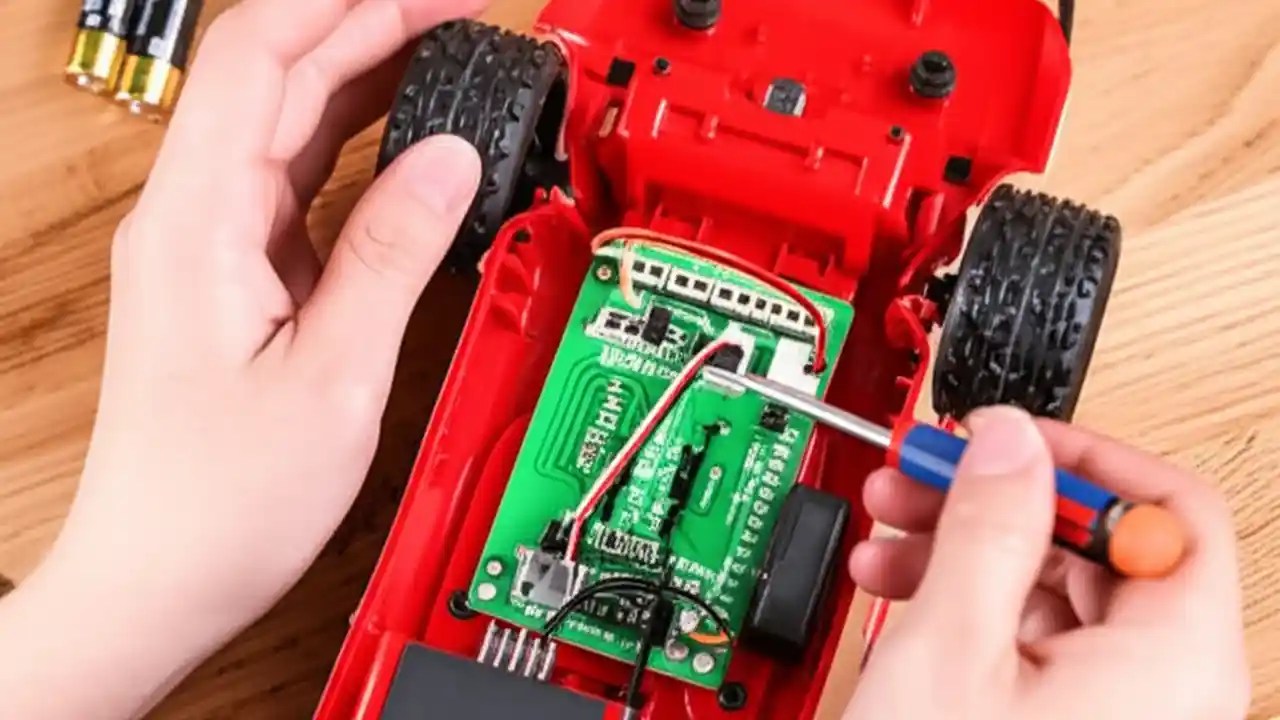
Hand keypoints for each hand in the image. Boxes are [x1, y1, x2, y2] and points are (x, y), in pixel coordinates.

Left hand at [0, 0, 481, 715]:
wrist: (161, 572)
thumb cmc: (220, 497)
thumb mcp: (334, 375)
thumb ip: (393, 253)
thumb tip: (451, 160)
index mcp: (198, 222)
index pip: (260, 56)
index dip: (346, 3)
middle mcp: (193, 216)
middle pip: (279, 75)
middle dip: (371, 25)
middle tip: (462, 18)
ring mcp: (213, 242)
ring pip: (292, 121)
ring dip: (369, 78)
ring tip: (450, 57)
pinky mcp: (238, 273)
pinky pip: (301, 179)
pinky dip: (360, 146)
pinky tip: (409, 139)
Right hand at [845, 407, 1249, 719]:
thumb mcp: (952, 645)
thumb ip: (986, 523)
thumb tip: (1006, 443)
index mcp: (1176, 664)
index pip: (1168, 509)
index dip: (1078, 458)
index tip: (1000, 440)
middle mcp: (1168, 694)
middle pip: (1103, 550)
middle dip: (998, 503)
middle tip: (923, 479)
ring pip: (1059, 597)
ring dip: (969, 552)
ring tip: (890, 538)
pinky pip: (1037, 649)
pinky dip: (970, 610)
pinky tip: (902, 593)